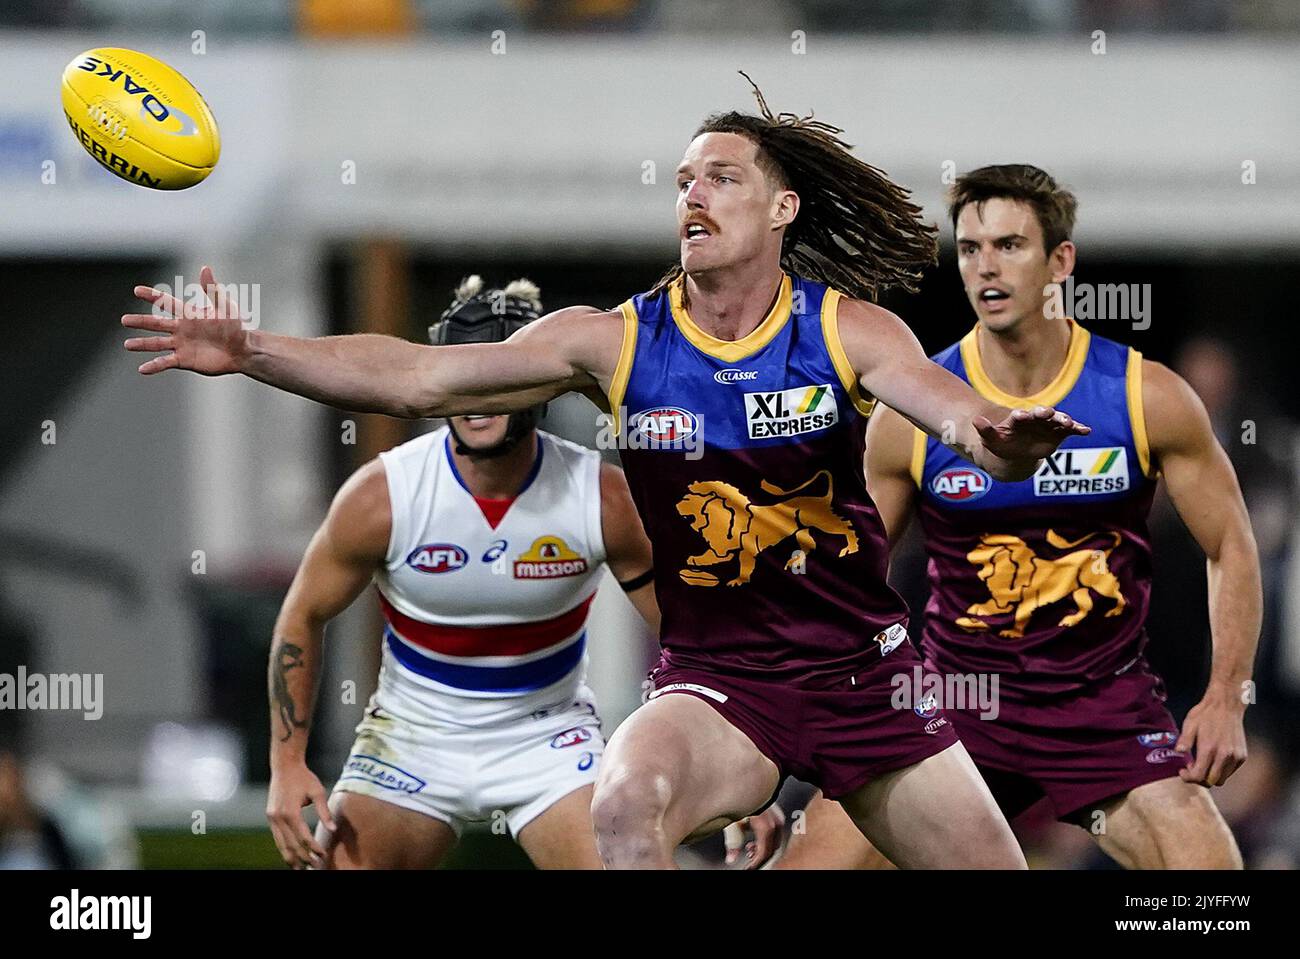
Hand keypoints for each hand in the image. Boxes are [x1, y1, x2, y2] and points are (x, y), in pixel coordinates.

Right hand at [122, 265, 250, 374]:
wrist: (242, 351)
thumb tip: (205, 268)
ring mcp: (182, 345)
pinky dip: (154, 366)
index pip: (166, 303)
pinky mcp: (185, 360)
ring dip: (142, 344)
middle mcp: (181, 329)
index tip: (137, 290)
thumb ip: (213, 290)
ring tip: (127, 345)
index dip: (152, 296)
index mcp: (189, 315)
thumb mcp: (225, 307)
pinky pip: (166, 362)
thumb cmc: (236, 327)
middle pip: (156, 324)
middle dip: (140, 322)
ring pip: (157, 344)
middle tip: (123, 320)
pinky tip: (142, 369)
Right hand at [266, 762, 336, 868]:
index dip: (313, 848)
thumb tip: (333, 830)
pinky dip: (284, 849)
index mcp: (291, 812)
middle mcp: (278, 818)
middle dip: (303, 858)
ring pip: (281, 845)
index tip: (323, 856)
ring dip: (291, 858)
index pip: (303, 837)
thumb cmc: (304, 777)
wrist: (285, 765)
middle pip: (291, 845)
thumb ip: (324, 812)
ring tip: (301, 869)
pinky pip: (277, 838)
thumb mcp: (318, 792)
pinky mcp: (270, 817)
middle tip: (314, 868)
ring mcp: (272, 818)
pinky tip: (292, 856)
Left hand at [723, 803, 784, 868]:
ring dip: (762, 848)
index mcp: (766, 826)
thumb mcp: (733, 822)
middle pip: (771, 848)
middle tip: (748, 861)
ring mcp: (777, 816)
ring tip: (749, 848)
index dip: (755, 864)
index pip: (764, 853)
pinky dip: (765, 839)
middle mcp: (775, 822)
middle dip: (759, 857)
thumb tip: (731, 859)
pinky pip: (774, 831)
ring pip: (774, 841)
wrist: (744, 776)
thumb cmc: (738, 797)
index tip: (748, 868)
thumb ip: (733, 842)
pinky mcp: (776, 812)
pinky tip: (753, 837)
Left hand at [974, 405, 1090, 468]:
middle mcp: (1035, 419)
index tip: (1022, 415)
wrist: (1016, 452)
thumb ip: (985, 430)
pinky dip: (1078, 429)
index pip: (1020, 416)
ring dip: (1063, 420)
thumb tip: (976, 421)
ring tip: (1069, 424)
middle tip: (1047, 413)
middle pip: (1041, 414)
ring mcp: (1048, 425)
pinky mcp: (1059, 434)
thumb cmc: (1002, 443)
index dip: (1021, 416)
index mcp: (1018, 419)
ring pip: (1058, 420)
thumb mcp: (992, 439)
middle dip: (1044, 413)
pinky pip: (1070, 430)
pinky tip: (1086, 430)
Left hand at [1176, 688, 1248, 786]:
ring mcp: (1236, 757)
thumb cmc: (1206, 714)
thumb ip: (1184, 740)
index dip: (1188, 777)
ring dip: (1210, 775)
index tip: (1183, 771)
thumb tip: (1178, 752)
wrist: (1227, 705)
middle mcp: (1225, 755)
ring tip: (1203, 762)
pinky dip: (1221, 770)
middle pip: (1211, 781)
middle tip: (1192, 767)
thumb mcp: (1189, 724)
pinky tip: (1214, 759)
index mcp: (1210, 749)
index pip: (1199, 776)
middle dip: (1199, 779)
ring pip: (1222, 779)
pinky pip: (1230, 771)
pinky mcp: (1242, 756)